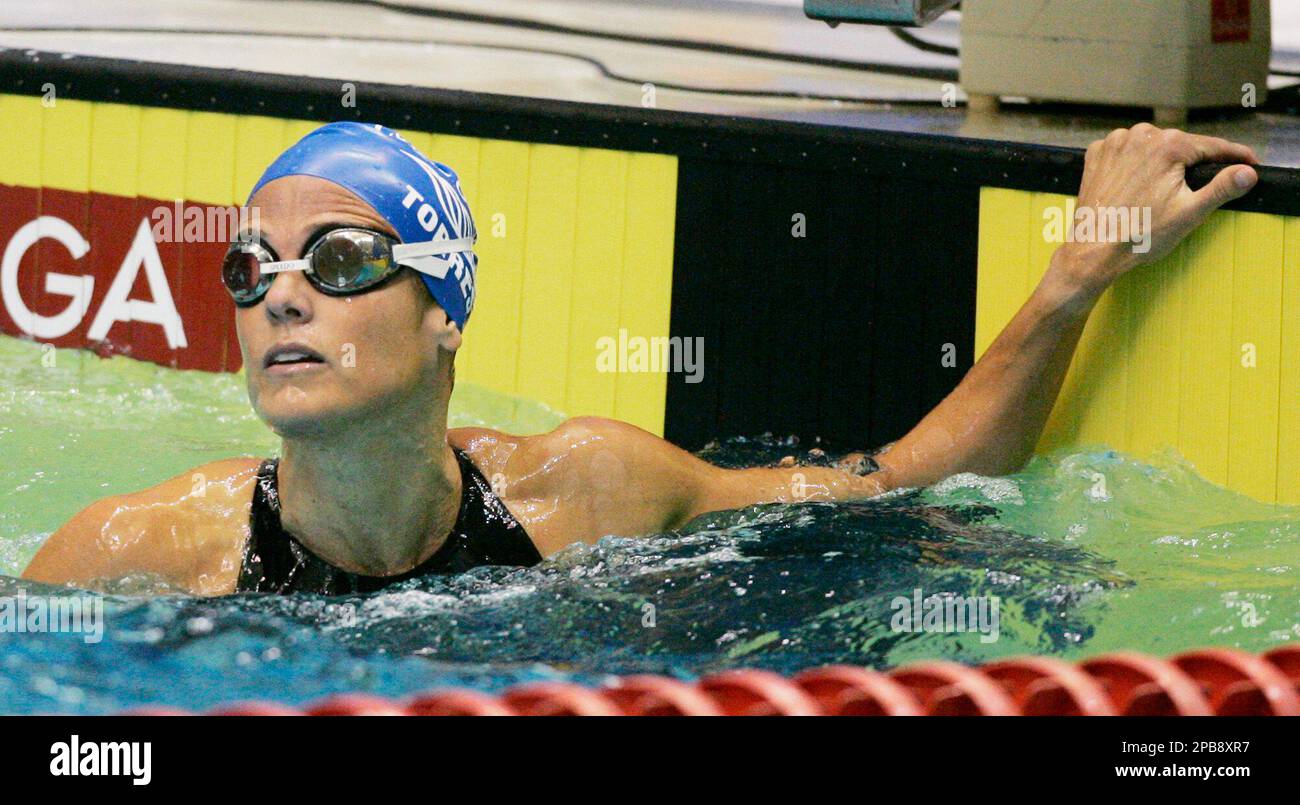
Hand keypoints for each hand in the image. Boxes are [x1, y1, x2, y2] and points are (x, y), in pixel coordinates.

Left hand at [1055, 124, 1258, 295]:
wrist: (1094, 250)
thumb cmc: (1140, 235)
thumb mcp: (1190, 212)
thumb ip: (1222, 188)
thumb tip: (1247, 172)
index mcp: (1167, 145)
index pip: (1212, 146)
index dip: (1234, 156)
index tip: (1249, 162)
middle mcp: (1140, 135)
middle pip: (1181, 145)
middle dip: (1194, 162)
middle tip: (1200, 184)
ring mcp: (1114, 143)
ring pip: (1152, 146)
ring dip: (1162, 161)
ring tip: (1162, 188)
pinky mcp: (1097, 155)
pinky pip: (1126, 151)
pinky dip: (1134, 162)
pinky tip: (1136, 183)